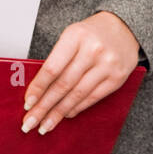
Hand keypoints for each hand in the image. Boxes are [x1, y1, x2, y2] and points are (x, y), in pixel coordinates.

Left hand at [21, 10, 139, 133]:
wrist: (124, 28)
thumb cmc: (92, 34)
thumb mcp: (72, 36)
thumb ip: (57, 59)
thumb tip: (38, 91)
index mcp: (75, 36)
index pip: (52, 68)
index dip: (38, 88)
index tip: (27, 103)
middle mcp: (92, 50)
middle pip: (63, 85)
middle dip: (44, 107)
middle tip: (30, 122)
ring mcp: (107, 65)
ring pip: (77, 95)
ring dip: (59, 113)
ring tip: (45, 125)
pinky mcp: (117, 78)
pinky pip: (92, 98)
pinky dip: (76, 108)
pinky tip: (66, 115)